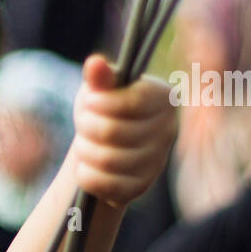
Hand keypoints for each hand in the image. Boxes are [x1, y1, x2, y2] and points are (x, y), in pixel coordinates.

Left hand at [70, 54, 176, 207]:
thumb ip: (100, 77)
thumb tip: (95, 64)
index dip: (101, 103)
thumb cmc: (104, 109)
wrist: (103, 146)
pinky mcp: (141, 187)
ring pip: (106, 160)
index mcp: (164, 99)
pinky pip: (104, 184)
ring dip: (84, 150)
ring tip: (85, 143)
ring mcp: (156, 162)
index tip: (89, 101)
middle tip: (83, 123)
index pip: (131, 103)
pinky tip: (87, 165)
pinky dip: (86, 174)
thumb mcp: (100, 89)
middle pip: (113, 132)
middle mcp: (167, 131)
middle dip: (86, 126)